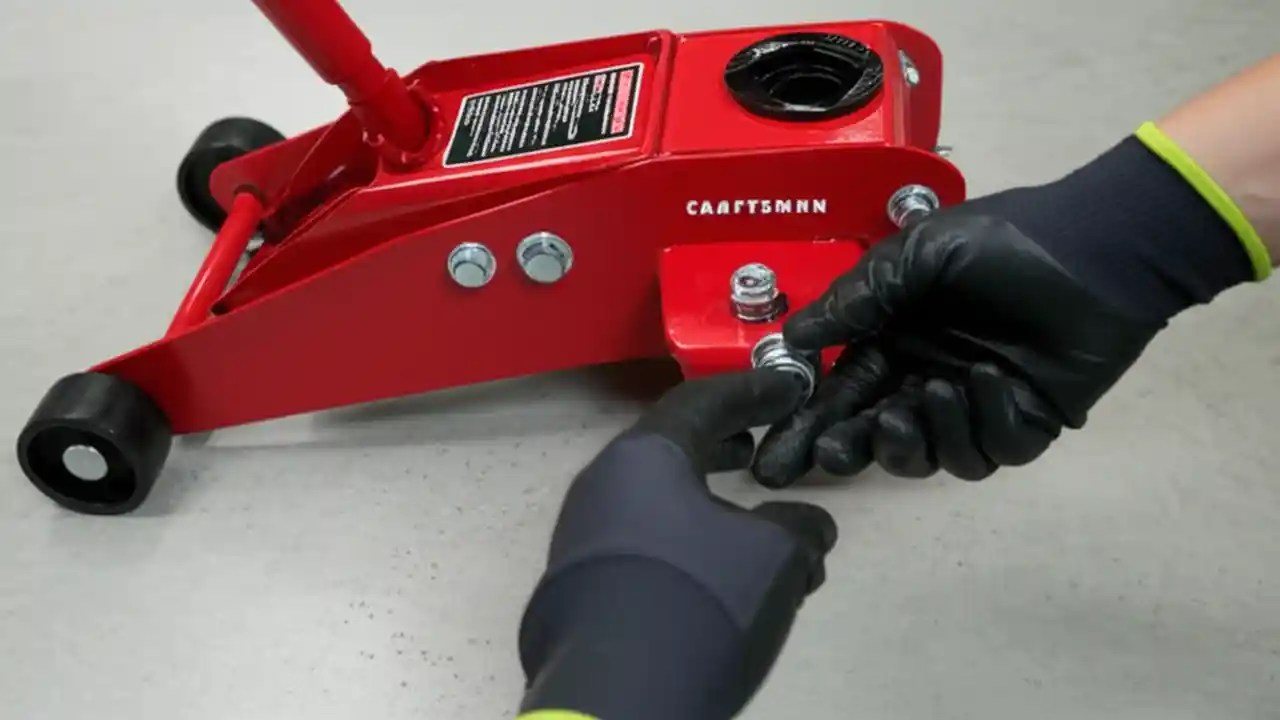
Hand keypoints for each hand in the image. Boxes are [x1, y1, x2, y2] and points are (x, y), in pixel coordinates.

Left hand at [518, 370, 837, 719]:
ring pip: (651, 500)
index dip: (752, 392)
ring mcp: (580, 539)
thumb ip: (800, 528)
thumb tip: (808, 528)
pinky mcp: (577, 587)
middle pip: (666, 448)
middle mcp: (601, 487)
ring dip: (702, 498)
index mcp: (643, 458)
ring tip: (746, 516)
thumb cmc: (701, 600)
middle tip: (757, 442)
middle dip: (718, 442)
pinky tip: (714, 570)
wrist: (619, 696)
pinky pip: (638, 541)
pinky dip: (681, 537)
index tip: (787, 386)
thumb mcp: (776, 556)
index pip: (701, 403)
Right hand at [751, 211, 1162, 485]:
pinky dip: (985, 422)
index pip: (841, 396)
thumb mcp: (913, 257)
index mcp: (895, 343)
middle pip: (876, 439)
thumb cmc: (998, 243)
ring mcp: (976, 407)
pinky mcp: (1026, 423)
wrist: (1093, 246)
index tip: (775, 457)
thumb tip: (791, 338)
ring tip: (928, 395)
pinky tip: (988, 377)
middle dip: (851, 451)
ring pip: (931, 456)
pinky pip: (993, 451)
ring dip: (918, 438)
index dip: (807, 427)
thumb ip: (854, 300)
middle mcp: (927, 380)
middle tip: (834, 455)